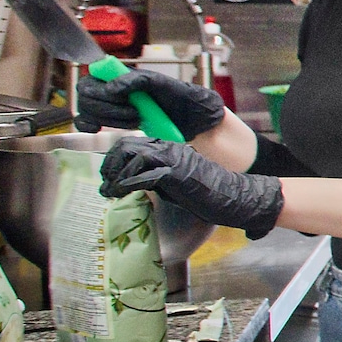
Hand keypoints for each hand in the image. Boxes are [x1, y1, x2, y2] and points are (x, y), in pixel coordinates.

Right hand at [75, 67, 226, 139]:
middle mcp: (113, 88)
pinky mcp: (112, 123)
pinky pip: (87, 123)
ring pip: (88, 110)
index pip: (93, 76)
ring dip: (110, 118)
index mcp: (123, 74)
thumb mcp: (165, 84)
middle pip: (87, 96)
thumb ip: (138, 80)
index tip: (120, 98)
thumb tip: (111, 88)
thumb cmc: (184, 98)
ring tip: (136, 119)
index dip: (100, 89)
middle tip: (134, 112)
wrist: (196, 121)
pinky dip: (90, 126)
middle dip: (108, 107)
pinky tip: (99, 130)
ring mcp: (111, 105)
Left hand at [100, 139, 282, 236]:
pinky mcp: (176, 174)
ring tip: (109, 191)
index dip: (114, 159)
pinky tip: (119, 194)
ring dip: (115, 176)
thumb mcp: (175, 182)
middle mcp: (169, 149)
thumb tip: (133, 184)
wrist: (236, 197)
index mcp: (169, 148)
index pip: (132, 144)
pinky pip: (143, 175)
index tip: (108, 176)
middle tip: (105, 183)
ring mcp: (172, 159)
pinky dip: (126, 185)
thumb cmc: (209, 193)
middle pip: (126, 147)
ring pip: (131, 158)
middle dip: (110, 165)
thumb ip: (155, 176)